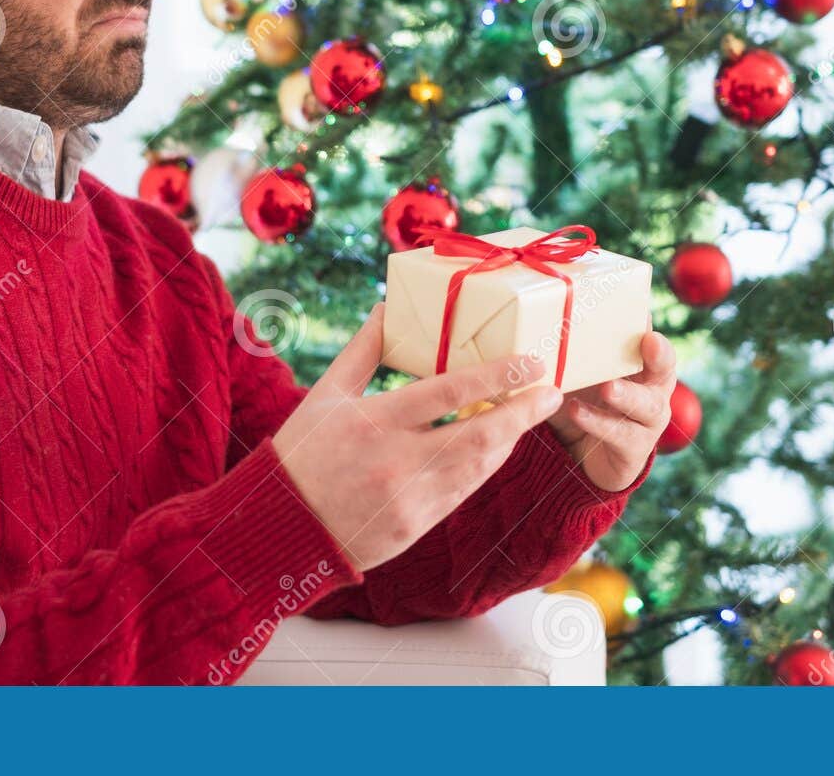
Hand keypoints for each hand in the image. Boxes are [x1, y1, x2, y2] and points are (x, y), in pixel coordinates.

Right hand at [272, 303, 565, 572]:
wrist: (281, 528)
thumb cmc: (301, 453)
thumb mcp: (326, 394)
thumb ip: (363, 350)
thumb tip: (389, 306)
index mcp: (375, 422)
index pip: (449, 393)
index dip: (496, 376)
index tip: (529, 362)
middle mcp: (398, 462)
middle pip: (479, 435)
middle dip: (523, 413)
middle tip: (553, 392)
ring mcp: (411, 500)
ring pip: (479, 467)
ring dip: (511, 439)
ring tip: (533, 413)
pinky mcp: (416, 526)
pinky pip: (463, 492)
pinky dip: (486, 466)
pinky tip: (500, 445)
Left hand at [544, 331, 675, 491]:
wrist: (579, 456)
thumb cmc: (583, 400)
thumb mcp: (578, 373)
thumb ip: (574, 349)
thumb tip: (543, 313)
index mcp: (642, 368)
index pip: (656, 346)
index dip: (656, 334)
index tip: (649, 326)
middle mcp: (653, 393)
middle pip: (665, 372)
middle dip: (659, 357)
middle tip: (649, 342)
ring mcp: (648, 424)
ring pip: (647, 407)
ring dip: (627, 394)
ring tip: (608, 387)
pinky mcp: (634, 451)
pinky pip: (620, 435)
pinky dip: (597, 422)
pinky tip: (575, 411)